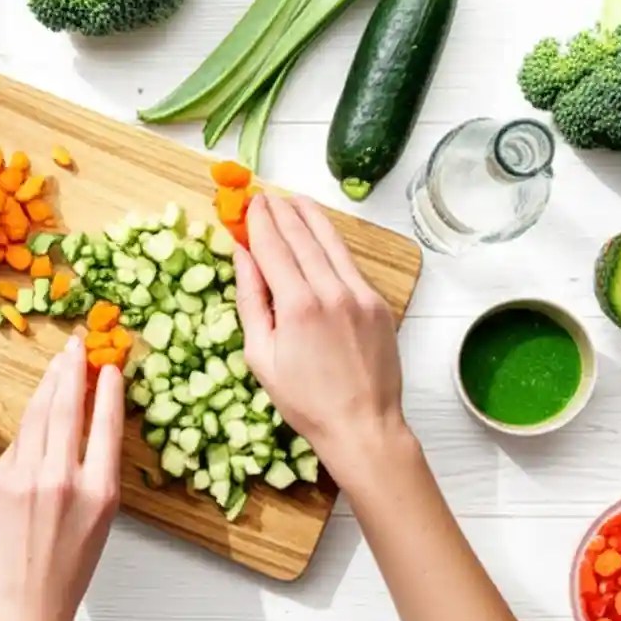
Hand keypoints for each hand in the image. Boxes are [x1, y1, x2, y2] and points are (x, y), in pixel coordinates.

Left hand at [0, 336, 124, 620]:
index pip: (105, 423)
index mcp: (100, 492)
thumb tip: (78, 424)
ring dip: (48, 383)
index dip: (108, 389)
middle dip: (72, 369)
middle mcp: (61, 479)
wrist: (22, 607)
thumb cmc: (67, 571)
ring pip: (38, 415)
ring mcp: (24, 477)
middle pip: (67, 406)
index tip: (110, 366)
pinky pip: (17, 442)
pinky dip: (29, 424)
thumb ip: (93, 472)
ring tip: (58, 361)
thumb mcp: (100, 520)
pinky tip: (36, 409)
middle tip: (77, 344)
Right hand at [233, 194, 407, 490]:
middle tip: (264, 195)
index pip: (273, 247)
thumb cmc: (304, 401)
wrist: (362, 425)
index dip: (259, 221)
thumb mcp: (261, 356)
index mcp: (297, 306)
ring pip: (331, 241)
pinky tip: (321, 233)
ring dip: (310, 216)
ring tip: (293, 200)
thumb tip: (243, 257)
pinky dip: (332, 242)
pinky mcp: (378, 302)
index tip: (249, 203)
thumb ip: (251, 301)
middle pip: (302, 237)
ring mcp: (360, 294)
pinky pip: (349, 262)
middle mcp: (331, 291)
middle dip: (281, 212)